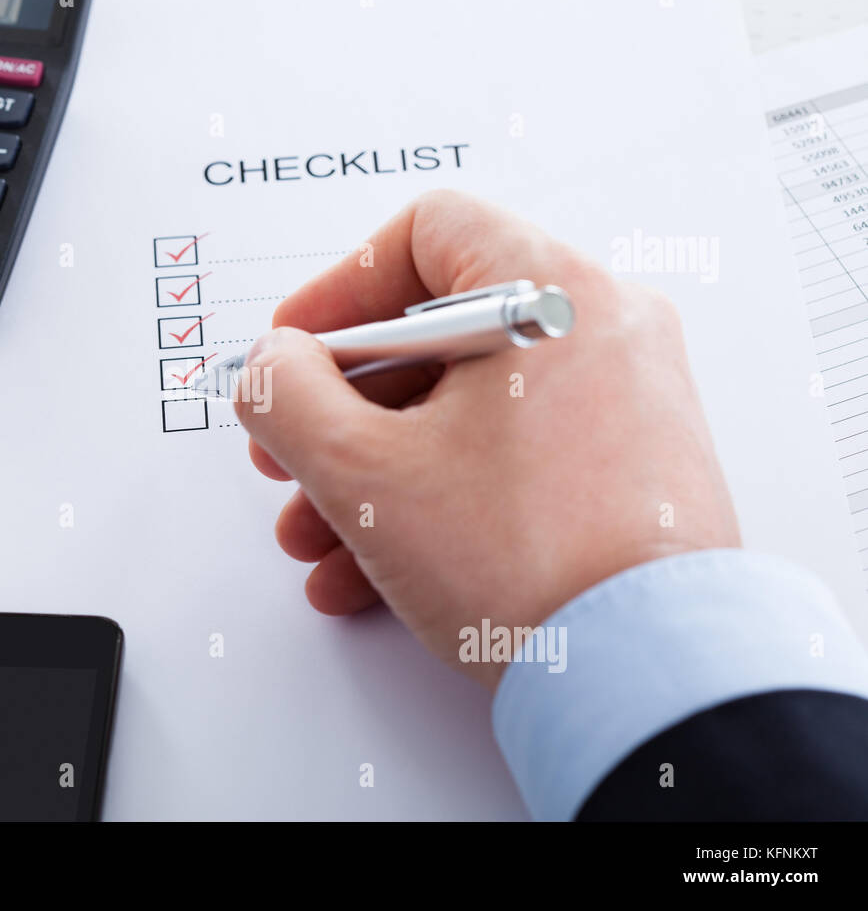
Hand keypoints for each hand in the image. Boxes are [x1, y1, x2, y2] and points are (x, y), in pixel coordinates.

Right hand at [233, 191, 739, 686]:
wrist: (645, 681)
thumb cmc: (527, 565)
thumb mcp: (362, 473)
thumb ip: (285, 397)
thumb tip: (270, 368)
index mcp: (552, 296)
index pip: (426, 233)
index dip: (337, 289)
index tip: (295, 352)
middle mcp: (604, 332)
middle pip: (436, 335)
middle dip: (340, 409)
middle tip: (290, 456)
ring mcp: (625, 403)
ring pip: (465, 409)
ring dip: (374, 469)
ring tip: (320, 538)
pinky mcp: (627, 467)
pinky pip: (510, 457)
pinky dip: (437, 496)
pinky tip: (374, 569)